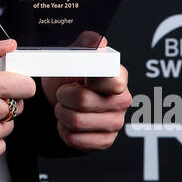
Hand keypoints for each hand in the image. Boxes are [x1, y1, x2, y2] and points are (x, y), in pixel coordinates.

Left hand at [41, 37, 130, 151]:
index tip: (79, 77)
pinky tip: (67, 122)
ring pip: (77, 121)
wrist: (59, 101)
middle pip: (84, 101)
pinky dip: (63, 130)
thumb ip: (85, 45)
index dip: (89, 80)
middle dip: (63, 96)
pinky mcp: (105, 141)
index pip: (112, 81)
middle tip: (63, 92)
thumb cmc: (68, 77)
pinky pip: (74, 139)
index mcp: (118, 76)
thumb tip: (99, 40)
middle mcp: (122, 100)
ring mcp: (116, 122)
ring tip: (64, 106)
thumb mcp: (71, 56)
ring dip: (61, 113)